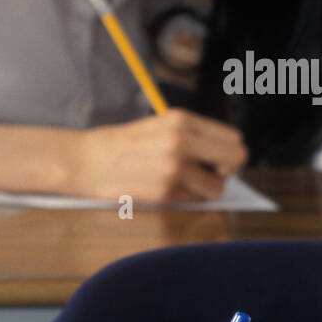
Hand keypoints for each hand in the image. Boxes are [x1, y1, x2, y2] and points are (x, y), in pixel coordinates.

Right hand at [71, 108, 248, 202]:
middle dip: (227, 170)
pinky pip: (194, 200)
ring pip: (217, 187)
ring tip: (183, 183)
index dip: (230, 152)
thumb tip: (227, 156)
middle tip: (211, 174)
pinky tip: (166, 189)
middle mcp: (181, 141)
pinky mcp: (164, 191)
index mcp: (182, 120)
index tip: (217, 160)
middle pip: (235, 158)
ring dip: (205, 189)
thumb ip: (193, 136)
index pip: (233, 138)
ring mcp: (173, 167)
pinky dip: (186, 199)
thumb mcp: (161, 126)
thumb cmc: (123, 145)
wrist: (86, 161)